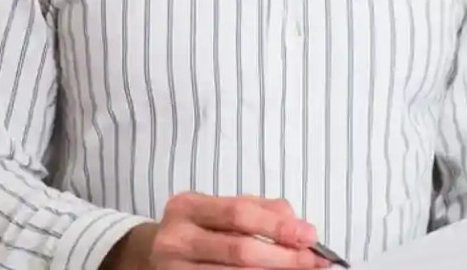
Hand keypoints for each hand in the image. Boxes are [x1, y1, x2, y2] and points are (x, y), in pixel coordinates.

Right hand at [108, 194, 329, 268]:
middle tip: (312, 260)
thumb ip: (262, 210)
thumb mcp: (223, 208)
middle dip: (283, 257)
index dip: (278, 226)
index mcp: (187, 206)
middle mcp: (176, 238)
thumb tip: (301, 228)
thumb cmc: (201, 227)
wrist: (154, 253)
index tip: (310, 235)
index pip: (239, 214)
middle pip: (239, 250)